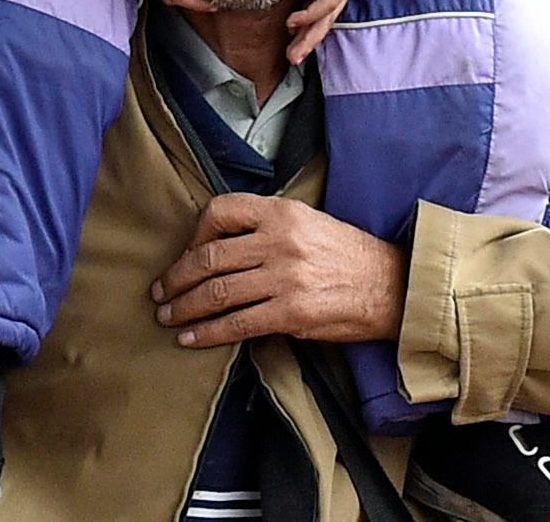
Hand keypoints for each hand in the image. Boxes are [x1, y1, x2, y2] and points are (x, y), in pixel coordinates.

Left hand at [150, 193, 405, 347]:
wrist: (389, 285)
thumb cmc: (347, 254)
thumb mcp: (308, 222)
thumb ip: (267, 228)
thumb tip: (219, 249)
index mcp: (282, 212)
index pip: (221, 211)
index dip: (195, 234)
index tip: (187, 253)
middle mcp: (280, 240)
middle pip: (210, 257)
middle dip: (177, 278)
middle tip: (160, 292)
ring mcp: (284, 277)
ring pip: (217, 292)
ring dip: (185, 307)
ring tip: (168, 316)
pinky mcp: (290, 312)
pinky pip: (236, 324)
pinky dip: (208, 333)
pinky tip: (192, 338)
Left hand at [285, 0, 415, 62]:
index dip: (311, 13)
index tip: (291, 23)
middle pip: (329, 16)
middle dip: (311, 38)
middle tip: (292, 59)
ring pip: (327, 13)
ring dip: (311, 34)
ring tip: (293, 55)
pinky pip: (325, 2)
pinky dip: (313, 18)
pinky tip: (299, 29)